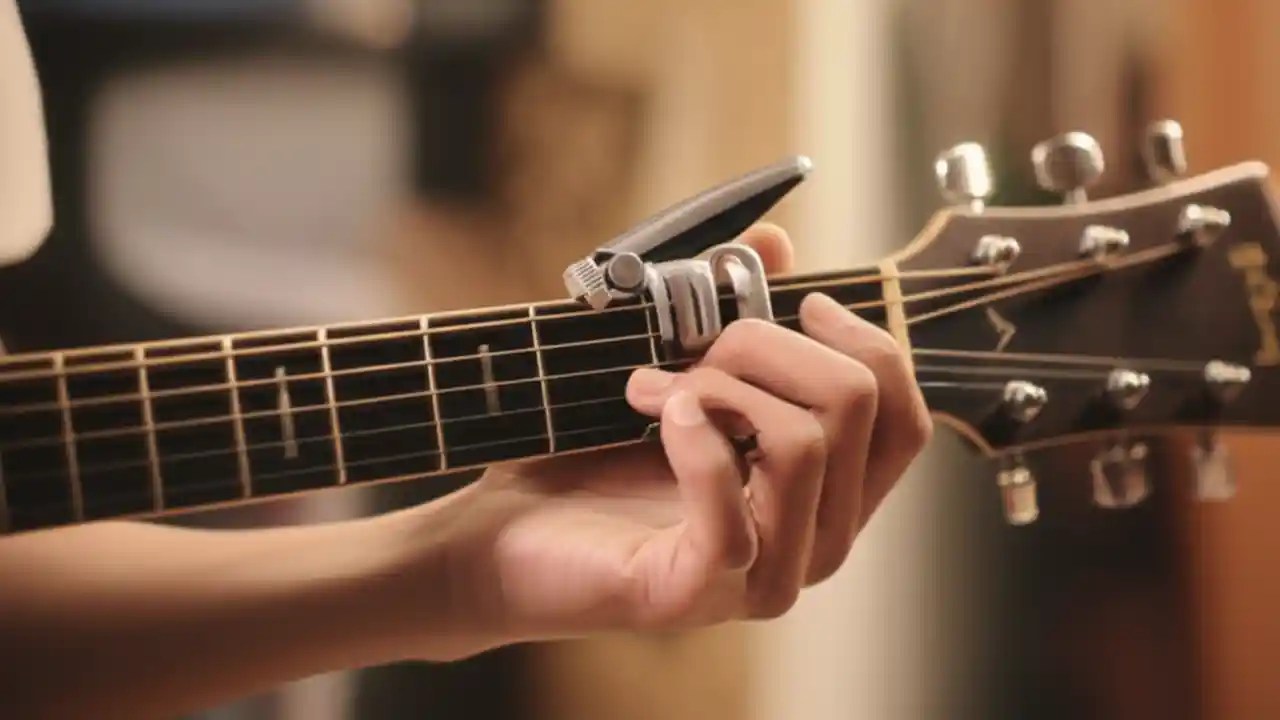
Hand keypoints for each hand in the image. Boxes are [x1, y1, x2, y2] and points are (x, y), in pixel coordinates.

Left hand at [383, 224, 931, 657]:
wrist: (503, 540)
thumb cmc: (592, 460)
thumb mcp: (677, 375)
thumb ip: (733, 313)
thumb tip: (777, 243)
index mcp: (825, 495)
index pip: (903, 418)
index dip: (869, 343)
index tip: (802, 303)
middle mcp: (815, 543)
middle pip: (856, 406)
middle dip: (769, 346)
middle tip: (691, 351)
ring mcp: (764, 577)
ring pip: (803, 445)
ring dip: (720, 387)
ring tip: (652, 388)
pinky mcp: (701, 590)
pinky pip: (731, 508)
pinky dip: (693, 438)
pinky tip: (652, 411)